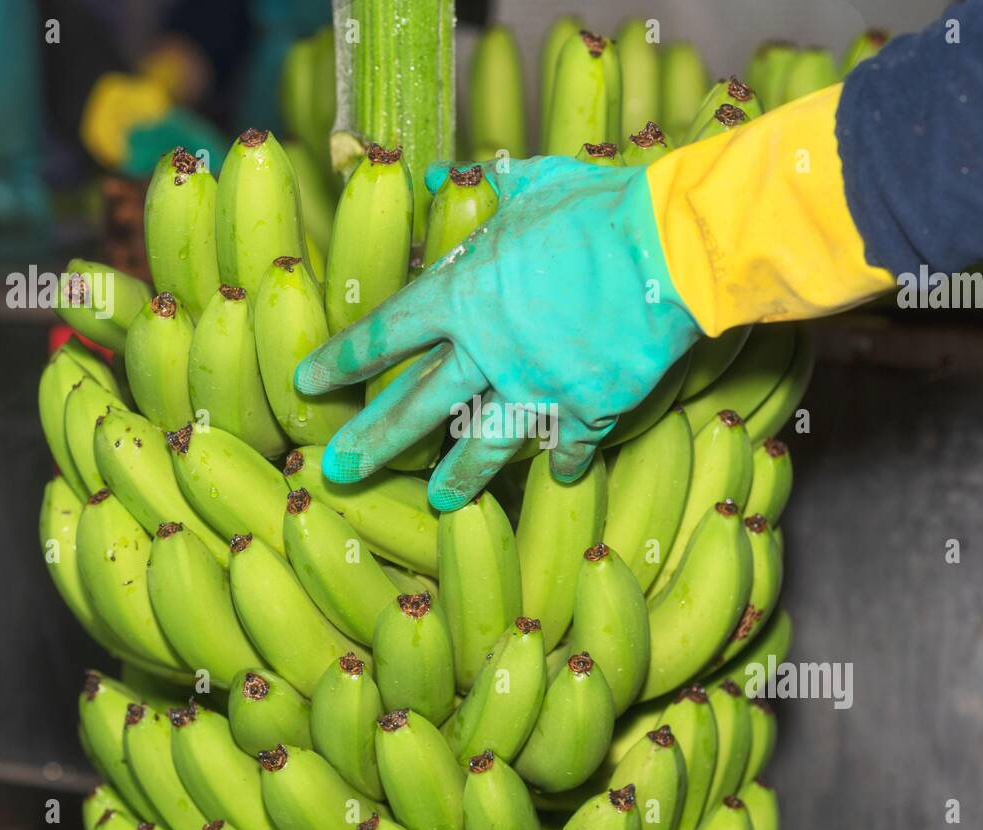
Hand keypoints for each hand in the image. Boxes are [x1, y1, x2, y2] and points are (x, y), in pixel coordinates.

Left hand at [295, 155, 701, 510]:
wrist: (674, 249)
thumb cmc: (601, 208)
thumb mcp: (535, 184)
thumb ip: (489, 186)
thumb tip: (449, 174)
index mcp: (463, 294)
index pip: (385, 334)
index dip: (343, 360)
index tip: (308, 383)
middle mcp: (488, 351)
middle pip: (415, 407)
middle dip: (374, 442)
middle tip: (340, 470)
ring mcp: (536, 388)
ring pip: (483, 446)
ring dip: (457, 478)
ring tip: (436, 501)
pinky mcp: (587, 410)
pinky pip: (567, 448)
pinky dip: (563, 463)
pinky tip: (557, 477)